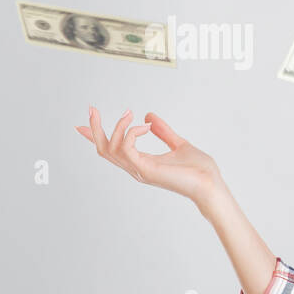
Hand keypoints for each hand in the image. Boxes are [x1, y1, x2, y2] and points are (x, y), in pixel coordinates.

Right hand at [75, 108, 222, 206]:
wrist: (212, 185)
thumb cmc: (200, 170)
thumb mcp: (179, 144)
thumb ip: (164, 132)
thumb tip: (150, 116)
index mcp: (141, 163)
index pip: (112, 150)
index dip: (95, 137)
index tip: (81, 124)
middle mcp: (136, 168)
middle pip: (103, 150)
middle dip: (94, 129)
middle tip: (92, 109)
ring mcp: (139, 170)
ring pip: (110, 149)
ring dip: (117, 127)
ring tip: (130, 114)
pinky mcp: (146, 170)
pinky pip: (126, 149)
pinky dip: (130, 133)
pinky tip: (144, 126)